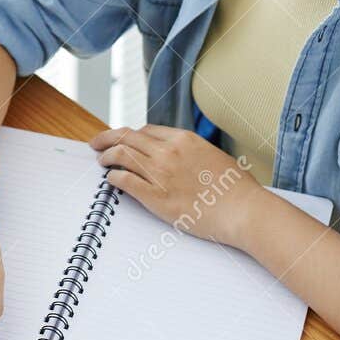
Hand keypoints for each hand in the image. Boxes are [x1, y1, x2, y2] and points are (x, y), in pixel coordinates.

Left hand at [90, 125, 261, 245]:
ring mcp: (160, 174)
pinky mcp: (156, 197)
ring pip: (121, 155)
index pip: (146, 130)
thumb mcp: (213, 155)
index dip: (130, 134)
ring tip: (100, 160)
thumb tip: (178, 153)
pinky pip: (124, 181)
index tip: (123, 139)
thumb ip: (191, 151)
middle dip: (107, 137)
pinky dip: (113, 177)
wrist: (243, 210)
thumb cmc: (235, 187)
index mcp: (184, 139)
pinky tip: (111, 179)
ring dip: (106, 156)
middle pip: (127, 137)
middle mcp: (168, 151)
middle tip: (96, 142)